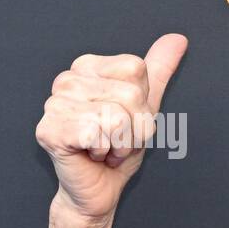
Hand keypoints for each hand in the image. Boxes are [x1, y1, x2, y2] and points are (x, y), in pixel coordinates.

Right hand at [36, 33, 187, 220]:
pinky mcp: (50, 130)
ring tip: (106, 148)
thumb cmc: (119, 148)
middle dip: (135, 128)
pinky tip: (93, 156)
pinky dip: (107, 152)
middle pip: (130, 94)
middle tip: (117, 140)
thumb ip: (158, 70)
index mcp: (87, 68)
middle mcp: (66, 80)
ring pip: (118, 116)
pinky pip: (100, 133)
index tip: (127, 120)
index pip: (136, 68)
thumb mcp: (145, 105)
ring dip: (122, 143)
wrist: (100, 188)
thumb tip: (178, 39)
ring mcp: (54, 104)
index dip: (143, 103)